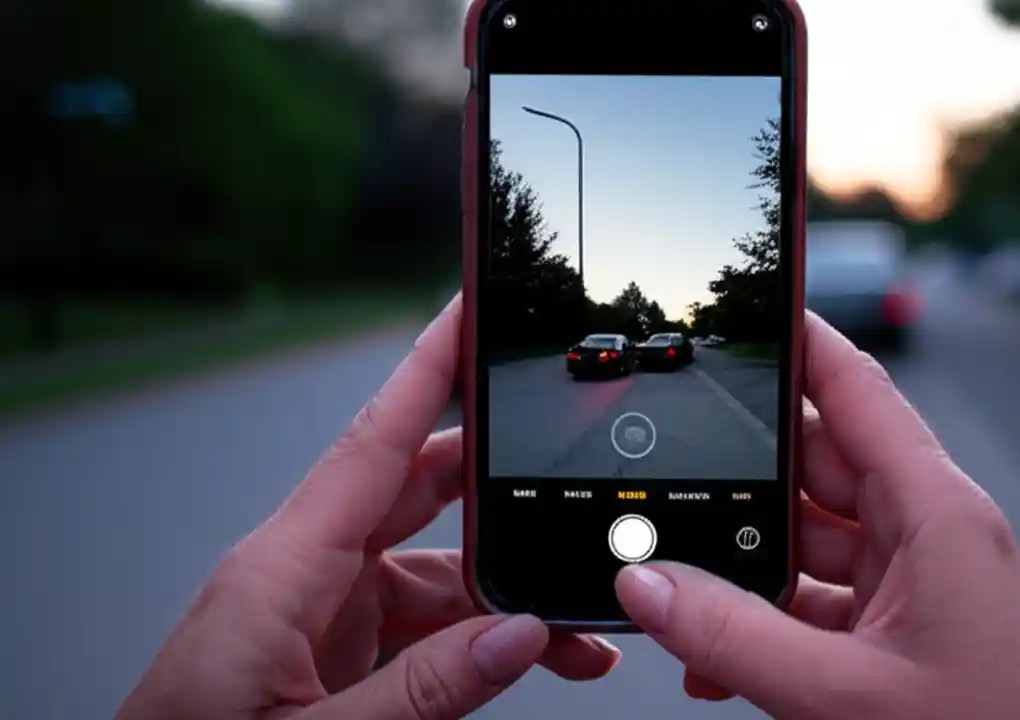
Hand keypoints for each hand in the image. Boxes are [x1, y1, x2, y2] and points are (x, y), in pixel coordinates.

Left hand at [119, 297, 618, 719]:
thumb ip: (423, 691)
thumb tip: (521, 635)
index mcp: (279, 571)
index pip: (372, 444)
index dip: (427, 368)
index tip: (470, 309)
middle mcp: (300, 575)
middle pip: (419, 496)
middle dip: (503, 492)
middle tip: (571, 488)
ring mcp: (316, 613)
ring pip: (433, 571)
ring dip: (504, 600)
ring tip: (573, 638)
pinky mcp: (328, 651)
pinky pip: (417, 623)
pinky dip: (474, 640)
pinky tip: (522, 658)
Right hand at [615, 312, 1019, 718]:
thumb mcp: (843, 694)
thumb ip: (735, 636)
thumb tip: (647, 584)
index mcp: (936, 514)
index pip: (857, 392)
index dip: (800, 340)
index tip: (745, 302)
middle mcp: (928, 535)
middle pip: (816, 466)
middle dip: (742, 475)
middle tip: (672, 481)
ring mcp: (914, 585)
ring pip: (808, 539)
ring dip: (745, 564)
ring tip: (684, 588)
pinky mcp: (898, 632)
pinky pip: (816, 600)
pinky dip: (765, 618)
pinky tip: (720, 654)